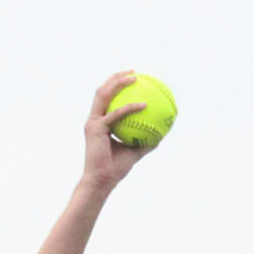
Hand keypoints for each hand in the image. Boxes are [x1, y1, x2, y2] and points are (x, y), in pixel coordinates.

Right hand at [81, 71, 149, 192]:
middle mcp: (94, 120)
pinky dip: (129, 108)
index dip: (117, 86)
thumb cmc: (115, 170)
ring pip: (104, 95)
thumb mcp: (133, 154)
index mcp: (100, 123)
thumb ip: (144, 143)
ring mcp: (93, 122)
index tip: (132, 79)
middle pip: (103, 91)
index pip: (107, 100)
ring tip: (134, 77)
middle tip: (134, 72)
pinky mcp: (95, 129)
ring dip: (118, 84)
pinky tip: (143, 105)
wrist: (101, 181)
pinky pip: (115, 115)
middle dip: (116, 78)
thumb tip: (160, 136)